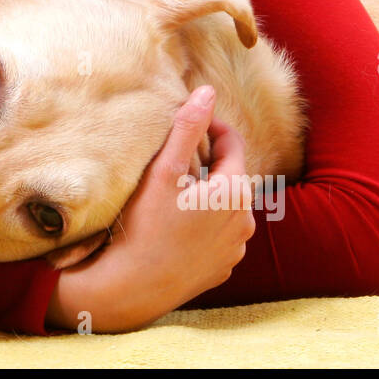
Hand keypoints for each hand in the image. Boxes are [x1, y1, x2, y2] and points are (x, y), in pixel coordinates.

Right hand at [45, 85, 255, 331]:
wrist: (134, 287)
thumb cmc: (145, 226)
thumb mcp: (164, 170)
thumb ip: (188, 128)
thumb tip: (207, 91)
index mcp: (234, 191)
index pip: (232, 142)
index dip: (210, 127)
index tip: (186, 124)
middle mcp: (245, 221)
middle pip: (229, 175)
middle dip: (206, 163)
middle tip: (173, 159)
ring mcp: (236, 248)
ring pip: (226, 207)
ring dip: (207, 195)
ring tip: (174, 194)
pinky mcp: (223, 267)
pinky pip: (219, 234)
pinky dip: (204, 224)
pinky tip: (177, 226)